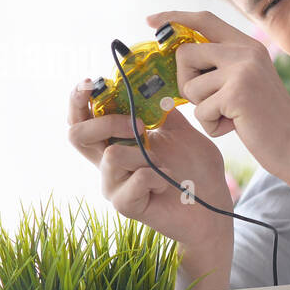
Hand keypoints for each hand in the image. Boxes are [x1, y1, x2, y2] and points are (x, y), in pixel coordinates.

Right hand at [66, 82, 230, 252]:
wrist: (213, 207)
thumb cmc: (196, 172)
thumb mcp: (181, 131)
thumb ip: (161, 109)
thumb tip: (148, 82)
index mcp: (116, 143)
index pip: (82, 118)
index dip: (79, 99)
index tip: (92, 82)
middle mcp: (108, 165)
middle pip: (76, 134)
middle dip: (107, 122)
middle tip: (139, 126)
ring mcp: (114, 186)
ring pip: (111, 156)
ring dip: (145, 155)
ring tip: (165, 166)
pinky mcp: (125, 205)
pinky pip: (136, 179)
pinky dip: (158, 176)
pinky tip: (169, 183)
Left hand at [146, 10, 289, 179]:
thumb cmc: (266, 121)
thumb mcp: (246, 82)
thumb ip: (220, 65)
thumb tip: (177, 58)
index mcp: (248, 46)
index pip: (203, 19)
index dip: (174, 17)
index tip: (151, 21)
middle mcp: (246, 52)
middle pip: (185, 54)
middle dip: (186, 83)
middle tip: (211, 102)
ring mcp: (242, 71)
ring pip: (190, 87)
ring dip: (203, 110)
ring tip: (231, 116)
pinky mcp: (236, 94)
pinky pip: (200, 111)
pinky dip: (213, 127)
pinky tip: (236, 127)